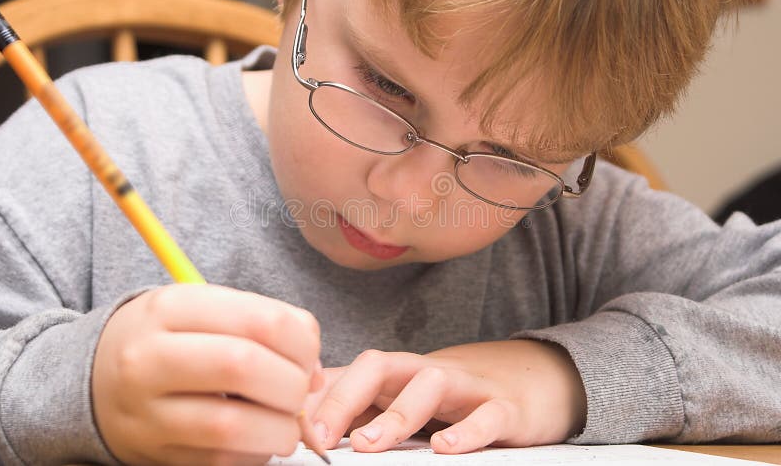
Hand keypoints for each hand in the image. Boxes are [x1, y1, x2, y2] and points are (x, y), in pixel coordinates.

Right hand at [92, 284, 322, 464]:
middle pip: (243, 366)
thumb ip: (261, 324)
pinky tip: (260, 437)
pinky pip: (220, 461)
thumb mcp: (202, 308)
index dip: (302, 341)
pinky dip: (256, 452)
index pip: (259, 320)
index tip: (308, 353)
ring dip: (280, 428)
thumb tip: (314, 371)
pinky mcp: (154, 454)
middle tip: (301, 388)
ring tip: (286, 420)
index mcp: (169, 308)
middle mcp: (149, 358)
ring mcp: (146, 412)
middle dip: (292, 382)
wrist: (92, 377)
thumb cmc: (166, 338)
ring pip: (231, 425)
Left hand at [311, 340, 585, 453]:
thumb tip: (302, 418)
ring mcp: (465, 387)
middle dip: (345, 397)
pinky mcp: (504, 407)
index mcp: (396, 374)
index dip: (316, 397)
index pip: (349, 373)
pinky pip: (487, 415)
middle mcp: (424, 374)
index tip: (287, 428)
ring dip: (397, 414)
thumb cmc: (452, 396)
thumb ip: (358, 405)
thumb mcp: (403, 396)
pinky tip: (445, 449)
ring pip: (430, 384)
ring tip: (369, 445)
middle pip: (380, 366)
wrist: (529, 379)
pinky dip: (467, 431)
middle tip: (318, 436)